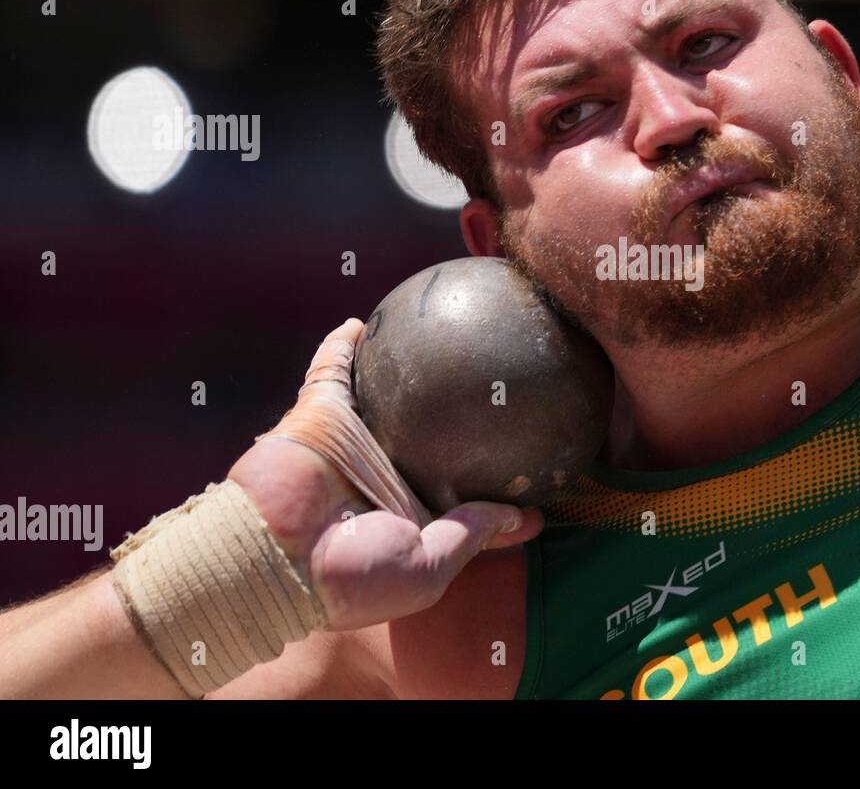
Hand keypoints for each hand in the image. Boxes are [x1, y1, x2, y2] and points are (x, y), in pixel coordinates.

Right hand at [227, 319, 543, 630]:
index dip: (497, 484)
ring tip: (437, 336)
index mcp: (410, 513)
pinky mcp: (320, 414)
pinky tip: (363, 323)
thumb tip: (521, 516)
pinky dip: (342, 345)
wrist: (278, 560)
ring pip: (382, 393)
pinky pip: (331, 369)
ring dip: (401, 365)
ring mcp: (353, 439)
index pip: (462, 495)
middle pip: (430, 433)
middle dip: (458, 411)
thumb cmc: (352, 576)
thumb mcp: (429, 567)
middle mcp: (384, 472)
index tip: (542, 468)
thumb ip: (471, 534)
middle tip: (495, 381)